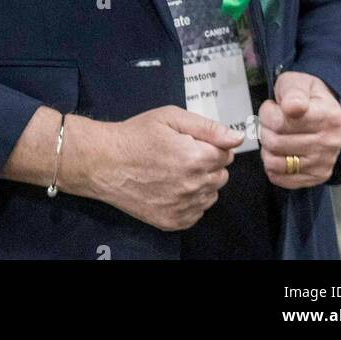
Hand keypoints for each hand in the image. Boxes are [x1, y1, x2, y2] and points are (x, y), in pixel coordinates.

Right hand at [65, 106, 243, 230]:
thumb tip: (236, 138)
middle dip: (208, 163)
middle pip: (221, 175)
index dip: (211, 144)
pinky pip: (197, 212)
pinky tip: (171, 187)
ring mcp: (184, 207)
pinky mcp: (173, 222)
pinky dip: (190, 201)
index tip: (192, 141)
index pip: (227, 154)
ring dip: (200, 183)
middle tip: (182, 154)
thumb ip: (207, 127)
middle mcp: (193, 186)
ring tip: (175, 170)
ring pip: (211, 195)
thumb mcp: (170, 117)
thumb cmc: (136, 135)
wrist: (104, 162)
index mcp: (196, 158)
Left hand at [258, 70, 340, 187]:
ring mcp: (324, 162)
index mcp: (327, 116)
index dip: (268, 112)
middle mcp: (330, 142)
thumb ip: (293, 91)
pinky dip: (273, 166)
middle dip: (265, 129)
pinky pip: (281, 178)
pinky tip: (279, 152)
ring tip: (275, 136)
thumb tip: (293, 107)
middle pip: (275, 143)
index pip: (280, 122)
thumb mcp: (298, 83)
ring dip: (267, 149)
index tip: (273, 106)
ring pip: (276, 163)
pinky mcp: (317, 177)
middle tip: (271, 122)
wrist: (326, 112)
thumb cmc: (307, 97)